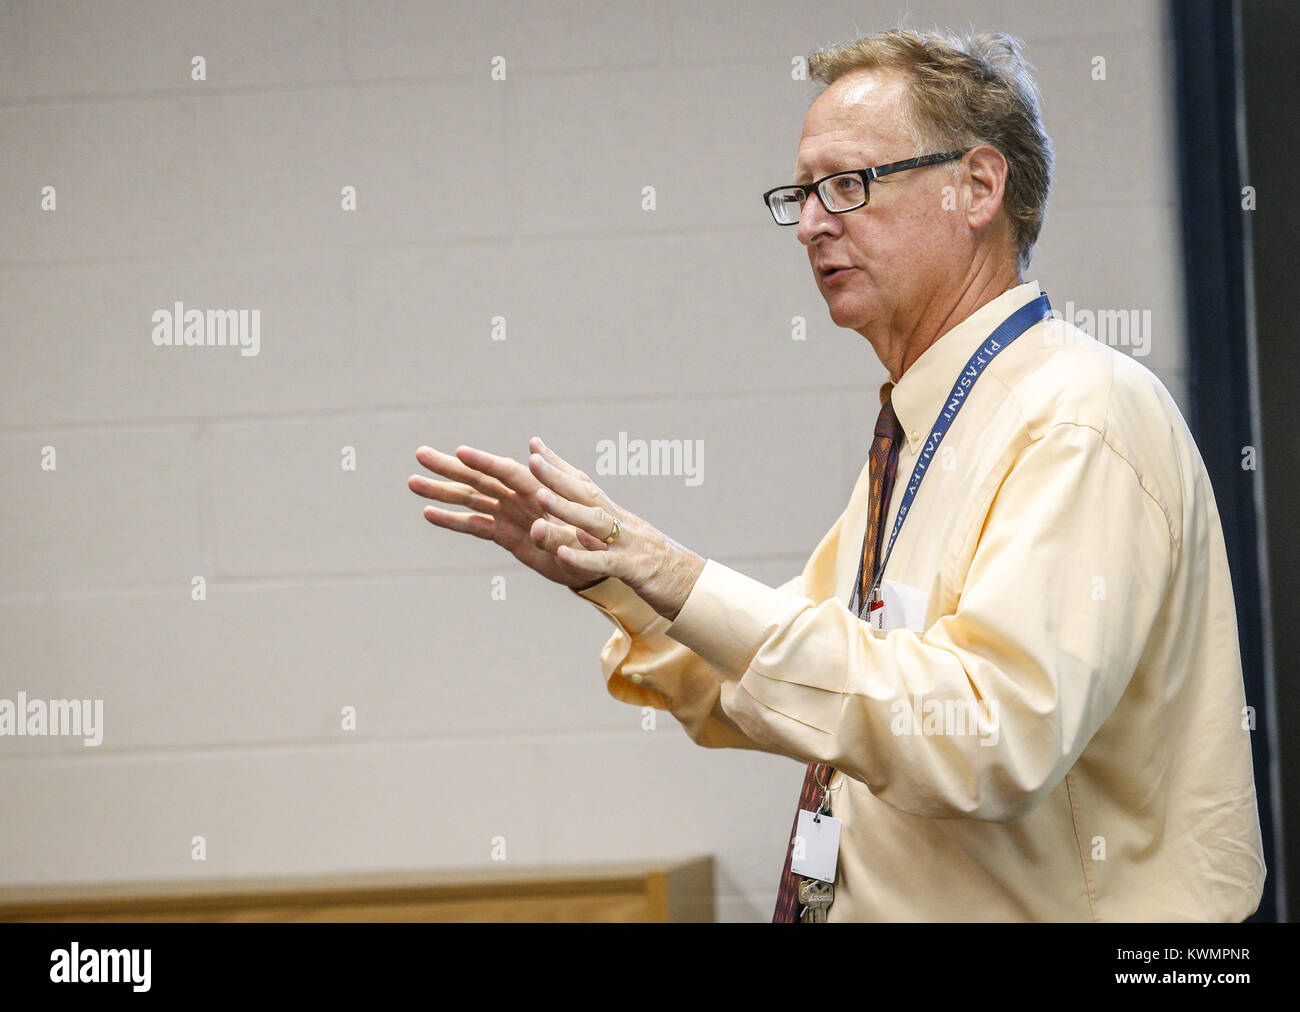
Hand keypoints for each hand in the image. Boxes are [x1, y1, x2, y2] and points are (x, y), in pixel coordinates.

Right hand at [409, 443, 610, 590]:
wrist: (600, 564)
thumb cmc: (597, 544)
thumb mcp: (580, 538)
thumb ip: (557, 533)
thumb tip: (538, 527)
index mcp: (540, 488)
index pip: (507, 471)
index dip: (483, 461)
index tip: (459, 452)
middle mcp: (520, 496)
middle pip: (480, 478)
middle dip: (450, 468)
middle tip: (420, 455)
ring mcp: (510, 514)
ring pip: (471, 499)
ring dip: (442, 491)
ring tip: (412, 482)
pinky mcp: (505, 534)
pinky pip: (474, 525)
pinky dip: (452, 520)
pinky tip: (428, 513)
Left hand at [522, 436, 704, 620]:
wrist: (696, 587)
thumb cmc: (658, 567)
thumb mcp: (625, 544)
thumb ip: (601, 534)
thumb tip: (575, 524)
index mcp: (617, 516)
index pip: (585, 484)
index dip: (560, 465)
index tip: (535, 445)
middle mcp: (623, 524)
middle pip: (587, 494)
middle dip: (557, 477)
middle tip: (532, 460)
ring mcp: (630, 545)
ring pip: (595, 523)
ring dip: (566, 509)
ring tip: (539, 497)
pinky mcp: (636, 570)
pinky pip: (606, 563)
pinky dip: (584, 558)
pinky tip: (562, 554)